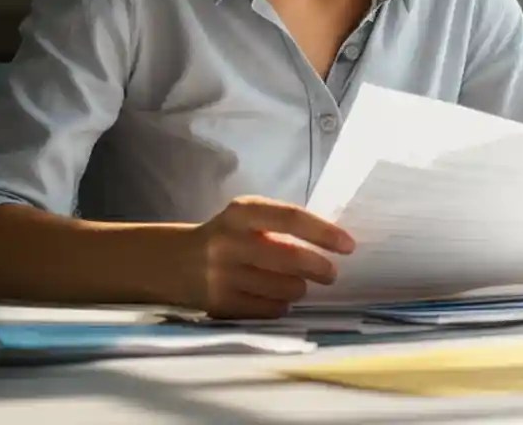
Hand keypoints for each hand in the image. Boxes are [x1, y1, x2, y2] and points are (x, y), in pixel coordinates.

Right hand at [186, 196, 354, 318]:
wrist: (174, 262)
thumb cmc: (226, 236)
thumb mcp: (245, 218)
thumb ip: (280, 224)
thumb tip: (333, 243)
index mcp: (240, 212)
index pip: (289, 218)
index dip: (323, 232)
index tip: (349, 246)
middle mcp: (229, 242)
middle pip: (290, 259)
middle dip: (319, 268)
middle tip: (330, 274)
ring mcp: (223, 276)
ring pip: (284, 289)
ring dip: (299, 288)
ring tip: (296, 284)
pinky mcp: (221, 304)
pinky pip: (270, 309)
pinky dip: (281, 305)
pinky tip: (275, 297)